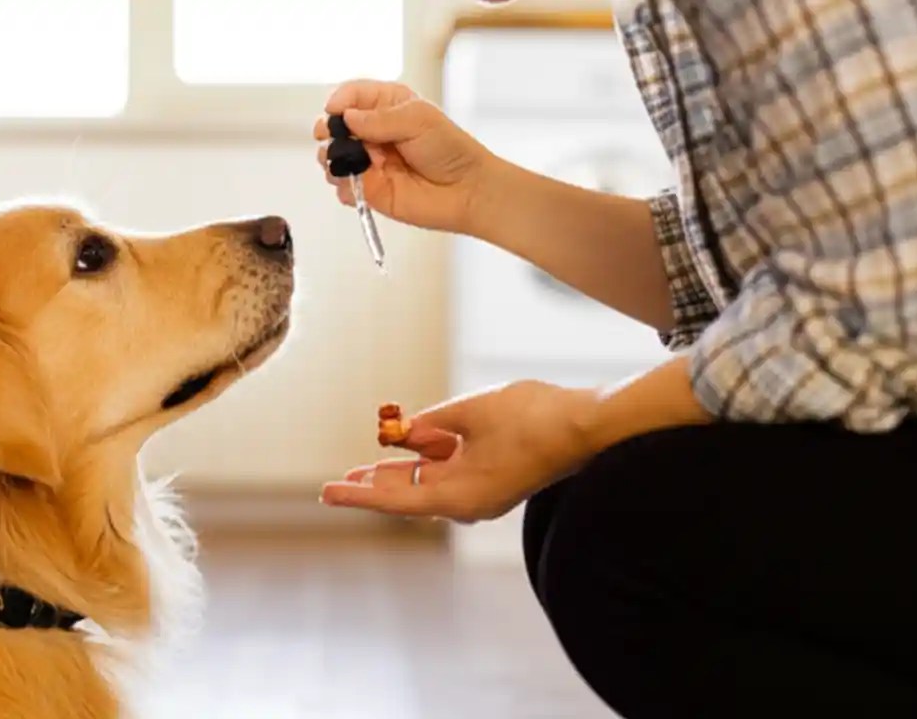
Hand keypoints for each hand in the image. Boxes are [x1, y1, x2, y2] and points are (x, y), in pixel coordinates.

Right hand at [313, 79, 498, 234]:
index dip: (338, 101)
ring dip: (332, 158)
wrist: (465, 190)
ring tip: (348, 163)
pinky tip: (356, 184)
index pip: (350, 95)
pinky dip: (343, 185)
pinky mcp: (368, 189)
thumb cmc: (449, 148)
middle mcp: (372, 132)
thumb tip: (347, 118)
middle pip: (334, 125)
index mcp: (386, 105)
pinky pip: (342, 186)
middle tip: (334, 137)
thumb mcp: (419, 119)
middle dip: (328, 130)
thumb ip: (381, 118)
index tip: (334, 111)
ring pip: (331, 156)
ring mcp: (367, 161)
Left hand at [320, 355, 713, 522]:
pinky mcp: (498, 480)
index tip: (327, 492)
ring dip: (400, 471)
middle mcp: (468, 503)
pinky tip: (411, 448)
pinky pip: (452, 474)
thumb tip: (402, 434)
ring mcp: (485, 493)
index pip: (394, 497)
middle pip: (410, 494)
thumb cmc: (532, 417)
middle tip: (339, 482)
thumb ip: (430, 424)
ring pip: (430, 483)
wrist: (589, 425)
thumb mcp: (468, 413)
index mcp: (458, 494)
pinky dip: (428, 462)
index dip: (358, 492)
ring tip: (366, 468)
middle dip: (375, 485)